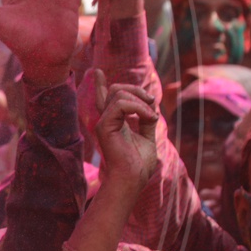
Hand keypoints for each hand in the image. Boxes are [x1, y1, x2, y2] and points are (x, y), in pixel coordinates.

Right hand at [92, 71, 159, 187]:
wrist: (133, 179)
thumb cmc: (139, 164)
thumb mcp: (147, 137)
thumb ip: (146, 120)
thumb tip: (151, 105)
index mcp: (114, 123)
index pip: (103, 99)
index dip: (99, 84)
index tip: (97, 72)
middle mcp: (106, 120)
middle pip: (115, 90)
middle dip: (136, 89)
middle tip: (152, 102)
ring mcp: (103, 122)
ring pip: (118, 93)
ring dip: (141, 100)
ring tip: (152, 115)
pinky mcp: (104, 126)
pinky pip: (120, 104)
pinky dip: (139, 108)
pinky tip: (149, 118)